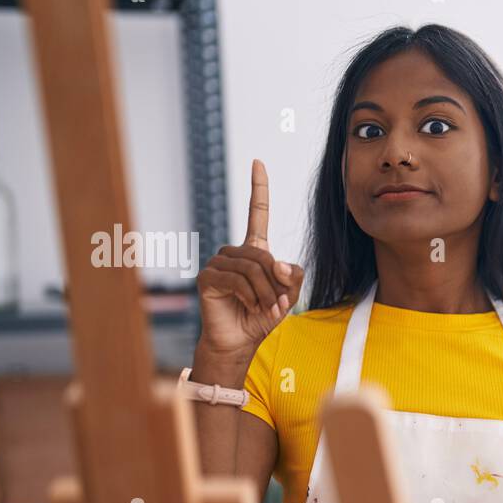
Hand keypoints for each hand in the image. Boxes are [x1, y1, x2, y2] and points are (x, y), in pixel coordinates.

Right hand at [196, 159, 304, 358]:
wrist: (241, 341)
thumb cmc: (263, 316)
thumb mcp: (288, 295)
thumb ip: (293, 276)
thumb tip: (281, 264)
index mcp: (254, 250)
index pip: (256, 213)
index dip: (259, 188)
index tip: (258, 162)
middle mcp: (234, 252)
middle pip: (263, 255)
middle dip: (276, 282)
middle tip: (279, 303)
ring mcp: (218, 263)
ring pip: (252, 268)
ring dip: (265, 292)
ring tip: (266, 308)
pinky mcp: (208, 277)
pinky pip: (236, 279)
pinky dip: (250, 295)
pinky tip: (251, 307)